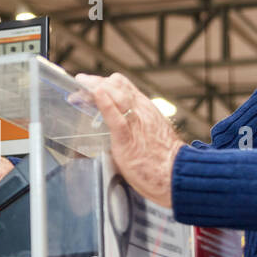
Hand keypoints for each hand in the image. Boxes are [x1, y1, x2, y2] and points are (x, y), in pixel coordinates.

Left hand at [75, 72, 185, 207]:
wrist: (177, 174)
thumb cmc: (164, 161)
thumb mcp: (150, 134)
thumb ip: (136, 127)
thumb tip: (122, 130)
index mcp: (146, 109)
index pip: (123, 86)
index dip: (104, 82)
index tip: (90, 85)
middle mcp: (141, 110)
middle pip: (116, 85)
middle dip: (95, 82)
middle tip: (79, 86)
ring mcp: (135, 123)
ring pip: (115, 94)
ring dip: (94, 88)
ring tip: (79, 88)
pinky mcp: (128, 139)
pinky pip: (116, 117)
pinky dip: (105, 104)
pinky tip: (96, 94)